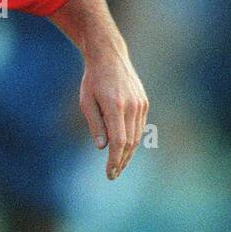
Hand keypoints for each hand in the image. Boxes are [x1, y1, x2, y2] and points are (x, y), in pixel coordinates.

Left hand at [78, 47, 148, 180]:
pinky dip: (132, 140)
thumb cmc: (93, 80)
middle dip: (121, 161)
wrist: (110, 57)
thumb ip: (95, 124)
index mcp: (116, 107)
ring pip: (137, 137)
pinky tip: (124, 149)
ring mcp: (140, 105)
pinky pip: (139, 127)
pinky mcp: (144, 103)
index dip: (114, 160)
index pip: (119, 142)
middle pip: (130, 143)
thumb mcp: (86, 101)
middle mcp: (132, 107)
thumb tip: (103, 147)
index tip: (110, 173)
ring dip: (128, 154)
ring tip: (118, 166)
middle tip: (113, 175)